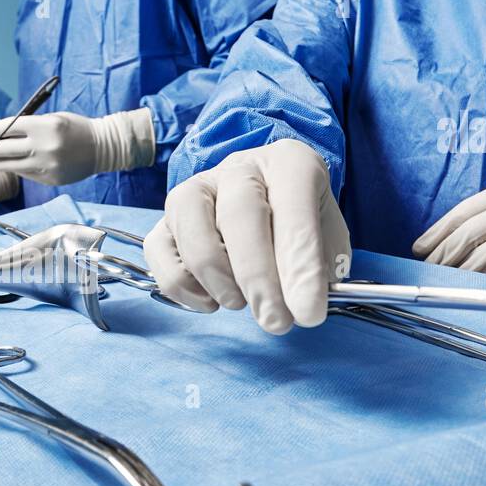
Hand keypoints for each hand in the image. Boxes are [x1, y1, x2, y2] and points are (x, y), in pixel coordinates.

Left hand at [0, 109, 155, 185]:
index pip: (10, 128)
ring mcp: (48, 165)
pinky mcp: (50, 179)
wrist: (102, 147)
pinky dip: (15, 170)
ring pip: (12, 165)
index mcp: (46, 126)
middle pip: (6, 148)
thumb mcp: (52, 118)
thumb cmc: (74, 128)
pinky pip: (26, 174)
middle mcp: (45, 146)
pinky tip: (7, 167)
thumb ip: (26, 123)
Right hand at [144, 140, 350, 334]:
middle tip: (276, 321)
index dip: (301, 265)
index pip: (294, 208)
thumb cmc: (298, 226)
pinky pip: (159, 251)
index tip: (308, 313)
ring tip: (240, 304)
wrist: (266, 207)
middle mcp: (239, 168)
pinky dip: (182, 286)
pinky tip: (211, 300)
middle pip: (240, 215)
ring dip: (217, 280)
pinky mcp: (165, 218)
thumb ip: (319, 268)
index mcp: (289, 163)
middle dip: (258, 278)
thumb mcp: (327, 240)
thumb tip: (302, 309)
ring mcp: (196, 189)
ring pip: (193, 230)